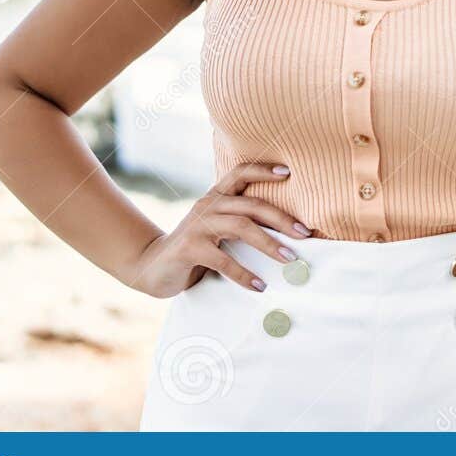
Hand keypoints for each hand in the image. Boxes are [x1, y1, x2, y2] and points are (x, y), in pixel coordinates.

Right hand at [123, 163, 311, 297]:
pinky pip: (223, 260)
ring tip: (289, 258)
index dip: (263, 170)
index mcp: (216, 197)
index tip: (288, 172)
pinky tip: (259, 285)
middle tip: (304, 234)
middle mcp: (208, 206)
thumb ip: (239, 221)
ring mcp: (197, 225)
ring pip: (241, 227)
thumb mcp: (216, 227)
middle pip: (251, 205)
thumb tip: (286, 230)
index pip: (240, 173)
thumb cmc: (194, 247)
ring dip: (269, 243)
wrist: (151, 266)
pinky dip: (244, 273)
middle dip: (282, 219)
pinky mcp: (189, 248)